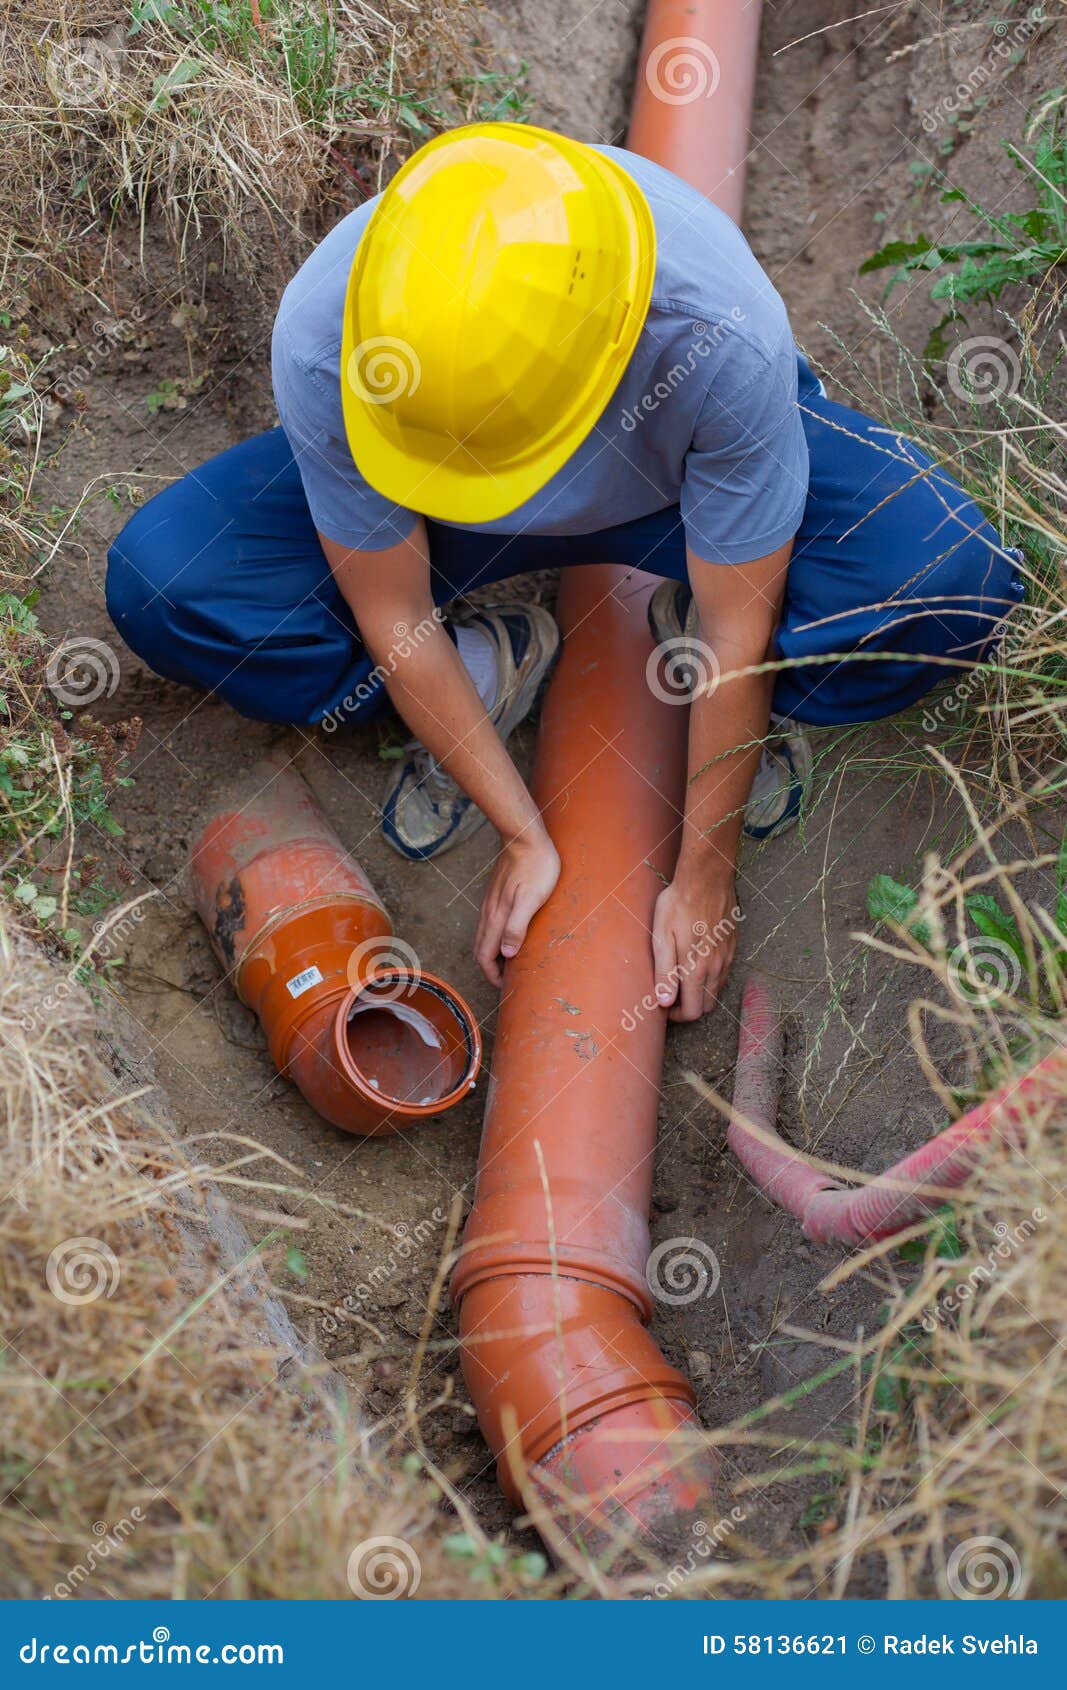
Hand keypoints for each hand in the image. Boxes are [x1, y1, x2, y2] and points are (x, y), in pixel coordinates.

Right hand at [474, 826, 560, 986]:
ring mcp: (490, 903)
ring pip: (483, 936)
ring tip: (510, 962)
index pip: (484, 956)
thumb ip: (517, 926)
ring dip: (492, 953)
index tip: (505, 986)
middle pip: (480, 949)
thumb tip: (506, 953)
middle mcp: (488, 912)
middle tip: (507, 979)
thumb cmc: (535, 867)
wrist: (524, 836)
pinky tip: (510, 936)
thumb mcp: (532, 899)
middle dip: (490, 968)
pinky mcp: (496, 895)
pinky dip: (495, 938)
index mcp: (496, 917)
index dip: (492, 975)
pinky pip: (489, 924)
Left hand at [651, 866, 740, 1021]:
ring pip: (717, 990)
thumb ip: (664, 973)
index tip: (664, 1007)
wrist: (706, 878)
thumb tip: (665, 1002)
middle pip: (707, 1006)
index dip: (677, 1016)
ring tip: (681, 978)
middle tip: (671, 994)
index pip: (693, 1011)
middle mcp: (716, 968)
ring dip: (701, 992)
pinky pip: (724, 973)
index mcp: (697, 970)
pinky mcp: (732, 945)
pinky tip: (697, 962)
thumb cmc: (679, 904)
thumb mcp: (662, 937)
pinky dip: (711, 978)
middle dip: (690, 1007)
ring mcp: (727, 957)